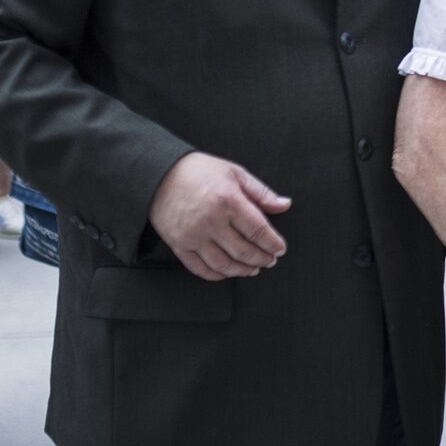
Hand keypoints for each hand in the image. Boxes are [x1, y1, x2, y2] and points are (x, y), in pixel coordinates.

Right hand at [149, 152, 291, 280]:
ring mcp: (193, 235)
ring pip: (223, 264)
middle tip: (270, 261)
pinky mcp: (179, 244)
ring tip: (253, 268)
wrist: (160, 174)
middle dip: (261, 259)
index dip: (272, 243)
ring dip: (242, 270)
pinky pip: (199, 268)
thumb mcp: (235, 173)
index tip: (280, 249)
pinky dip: (216, 275)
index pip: (258, 230)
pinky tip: (227, 272)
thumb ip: (261, 193)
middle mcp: (211, 221)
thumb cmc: (199, 171)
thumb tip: (284, 205)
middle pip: (243, 250)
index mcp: (228, 201)